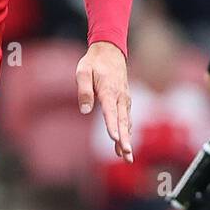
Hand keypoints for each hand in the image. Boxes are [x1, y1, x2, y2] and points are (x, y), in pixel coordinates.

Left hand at [76, 40, 132, 162]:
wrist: (110, 51)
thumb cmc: (94, 62)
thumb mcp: (82, 71)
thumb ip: (83, 90)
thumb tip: (84, 110)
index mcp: (109, 91)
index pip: (111, 112)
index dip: (112, 126)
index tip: (114, 139)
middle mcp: (120, 97)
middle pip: (122, 122)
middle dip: (125, 140)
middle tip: (127, 156)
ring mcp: (125, 100)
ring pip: (126, 123)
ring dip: (127, 140)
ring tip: (127, 157)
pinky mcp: (125, 101)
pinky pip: (126, 119)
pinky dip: (126, 132)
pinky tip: (125, 144)